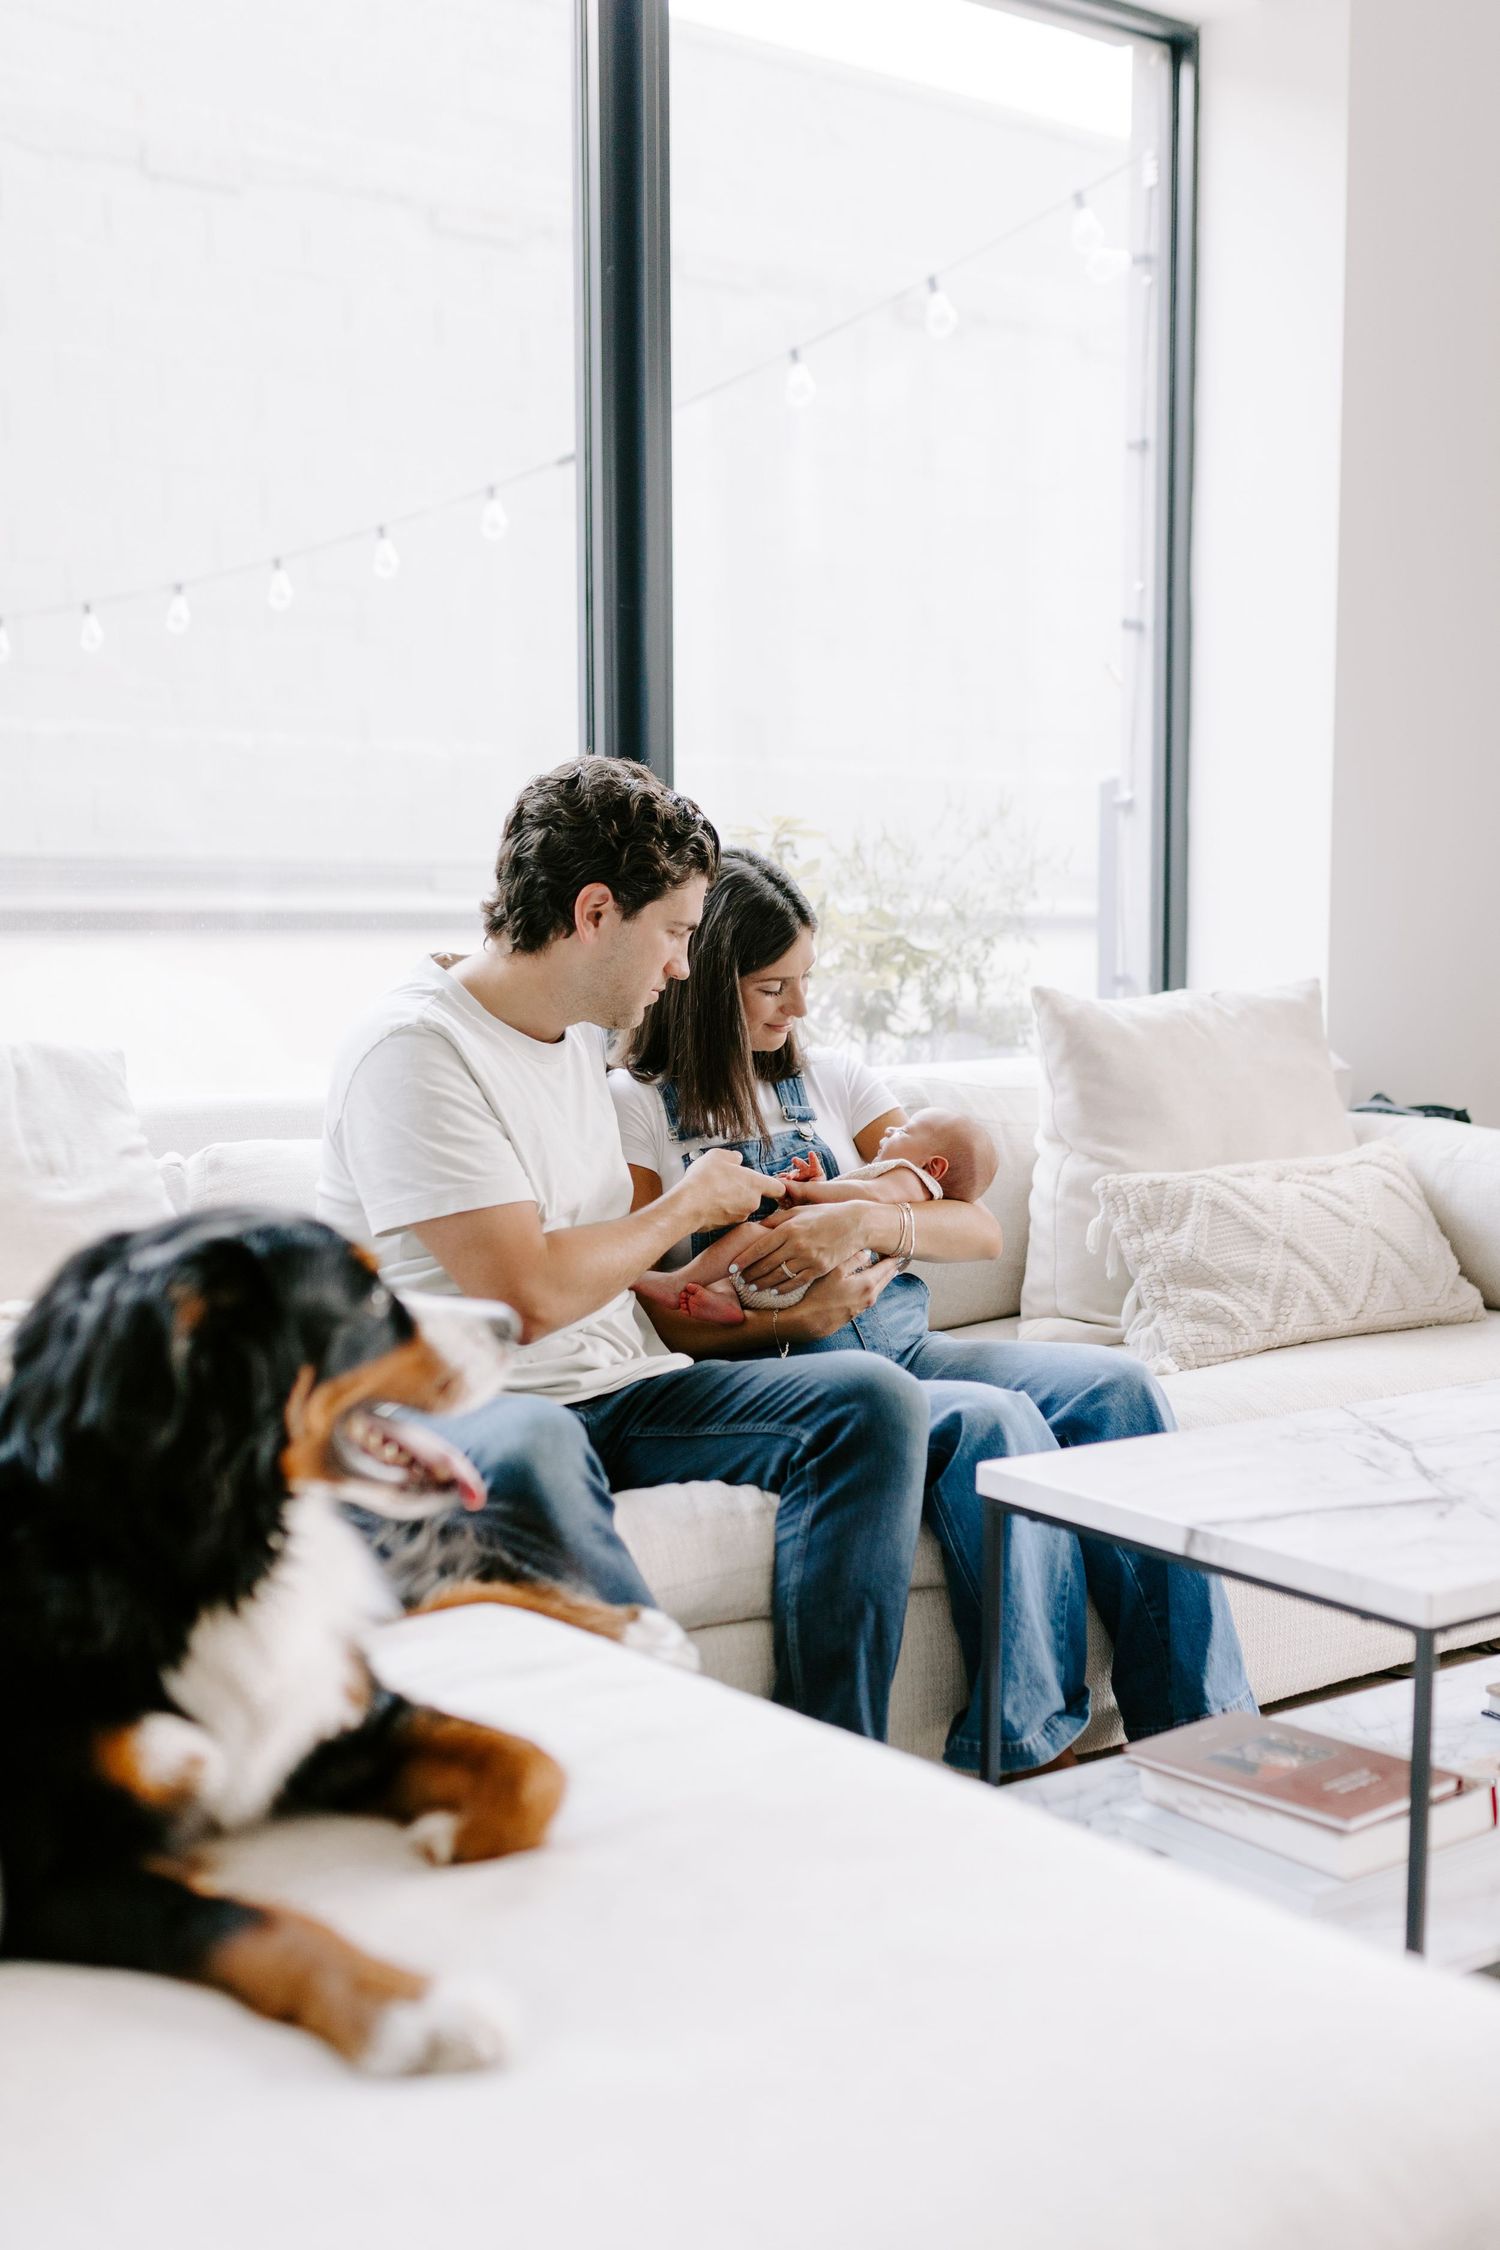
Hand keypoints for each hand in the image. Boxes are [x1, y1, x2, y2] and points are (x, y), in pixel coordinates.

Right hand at [669, 1149, 784, 1234]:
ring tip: (715, 1191)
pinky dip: (722, 1210)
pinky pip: (729, 1216)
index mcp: (755, 1184)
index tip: (769, 1183)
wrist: (687, 1206)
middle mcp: (752, 1203)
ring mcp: (739, 1216)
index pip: (779, 1188)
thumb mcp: (718, 1156)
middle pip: (757, 1197)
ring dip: (733, 1200)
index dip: (775, 1185)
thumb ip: (732, 1157)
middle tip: (729, 1182)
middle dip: (745, 1191)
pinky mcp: (726, 1226)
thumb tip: (736, 1159)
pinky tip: (709, 1202)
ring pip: (742, 1207)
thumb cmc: (704, 1180)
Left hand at [735, 1202, 876, 1289]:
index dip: (743, 1260)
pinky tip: (772, 1291)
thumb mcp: (799, 1211)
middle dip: (750, 1274)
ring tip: (751, 1287)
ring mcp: (809, 1258)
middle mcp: (797, 1244)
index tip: (732, 1268)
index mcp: (789, 1228)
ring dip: (762, 1284)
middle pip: (766, 1264)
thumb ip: (776, 1220)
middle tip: (738, 1280)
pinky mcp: (819, 1269)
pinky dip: (782, 1288)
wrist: (854, 1224)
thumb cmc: (824, 1214)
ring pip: (779, 1276)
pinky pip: (796, 1282)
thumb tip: (755, 1228)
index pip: (759, 1247)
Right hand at [782, 1151, 823, 1182]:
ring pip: (794, 1173)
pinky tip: (778, 1179)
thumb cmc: (819, 1184)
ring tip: (788, 1178)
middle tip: (794, 1159)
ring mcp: (798, 1175)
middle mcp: (805, 1170)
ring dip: (790, 1175)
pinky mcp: (792, 1180)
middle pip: (801, 1164)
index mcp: (815, 1169)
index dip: (813, 1158)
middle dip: (798, 1161)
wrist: (813, 1190)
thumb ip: (818, 1181)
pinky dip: (782, 1179)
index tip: (811, 1153)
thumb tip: (814, 1180)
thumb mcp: (821, 1182)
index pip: (814, 1163)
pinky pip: (786, 1179)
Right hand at [784, 1257, 900, 1339]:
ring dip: (883, 1273)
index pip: (888, 1266)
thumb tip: (868, 1251)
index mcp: (868, 1283)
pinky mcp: (858, 1310)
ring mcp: (865, 1304)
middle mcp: (871, 1295)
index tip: (898, 1247)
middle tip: (896, 1252)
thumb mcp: (835, 1272)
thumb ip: (853, 1259)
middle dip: (892, 1264)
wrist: (810, 1322)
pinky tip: (868, 1277)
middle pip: (888, 1276)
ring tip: (885, 1262)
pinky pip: (872, 1292)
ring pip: (880, 1285)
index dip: (894, 1255)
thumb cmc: (820, 1295)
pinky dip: (875, 1282)